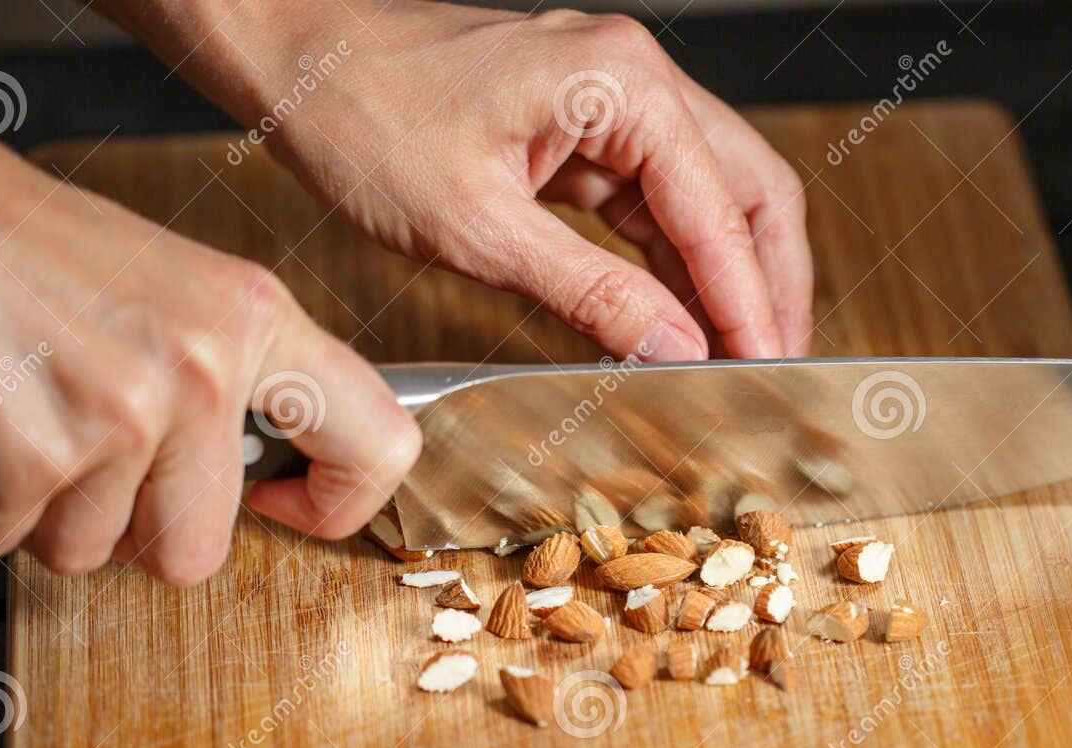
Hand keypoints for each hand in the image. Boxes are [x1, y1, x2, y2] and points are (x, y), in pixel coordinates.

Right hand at [0, 119, 420, 583]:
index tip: (286, 503)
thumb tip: (284, 473)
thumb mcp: (177, 286)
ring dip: (45, 510)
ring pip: (92, 552)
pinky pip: (7, 537)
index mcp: (255, 319)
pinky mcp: (31, 456)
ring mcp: (120, 416)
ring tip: (26, 415)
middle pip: (196, 551)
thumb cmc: (27, 243)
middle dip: (130, 528)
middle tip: (91, 456)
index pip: (380, 444)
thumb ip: (239, 376)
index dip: (338, 504)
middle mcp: (201, 370)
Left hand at [112, 1, 813, 359]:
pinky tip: (681, 318)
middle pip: (751, 189)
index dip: (750, 302)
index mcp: (620, 84)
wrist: (295, 55)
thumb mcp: (478, 226)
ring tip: (739, 355)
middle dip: (770, 284)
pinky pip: (659, 200)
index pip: (722, 209)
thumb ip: (589, 292)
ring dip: (731, 276)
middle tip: (776, 366)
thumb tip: (673, 349)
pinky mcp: (585, 128)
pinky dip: (678, 262)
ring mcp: (613, 100)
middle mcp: (634, 78)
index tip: (766, 368)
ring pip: (715, 196)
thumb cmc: (363, 113)